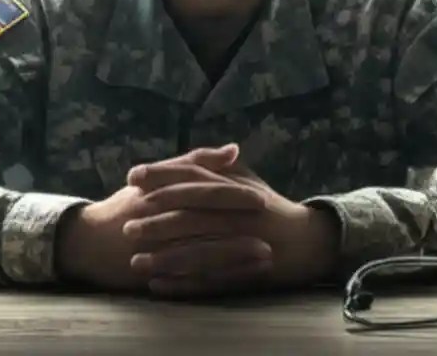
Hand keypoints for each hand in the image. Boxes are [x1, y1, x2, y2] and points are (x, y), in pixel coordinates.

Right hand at [56, 145, 269, 291]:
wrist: (85, 242)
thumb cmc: (126, 206)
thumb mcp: (156, 178)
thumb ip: (195, 163)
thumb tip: (235, 150)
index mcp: (158, 191)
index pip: (200, 191)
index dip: (231, 195)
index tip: (260, 198)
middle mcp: (154, 219)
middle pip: (202, 221)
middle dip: (239, 225)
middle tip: (272, 229)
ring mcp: (152, 249)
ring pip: (198, 252)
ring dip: (233, 254)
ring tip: (266, 256)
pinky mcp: (149, 275)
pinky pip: (187, 279)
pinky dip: (215, 279)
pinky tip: (239, 280)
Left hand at [125, 148, 340, 296]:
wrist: (310, 240)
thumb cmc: (271, 206)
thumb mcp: (248, 180)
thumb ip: (219, 167)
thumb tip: (193, 150)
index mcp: (236, 189)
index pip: (193, 177)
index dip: (162, 174)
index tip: (132, 177)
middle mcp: (238, 215)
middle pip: (191, 216)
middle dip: (156, 221)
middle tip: (127, 227)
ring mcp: (242, 245)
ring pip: (197, 251)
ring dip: (165, 258)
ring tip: (136, 262)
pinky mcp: (246, 273)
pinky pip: (211, 280)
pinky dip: (183, 285)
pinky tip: (159, 287)